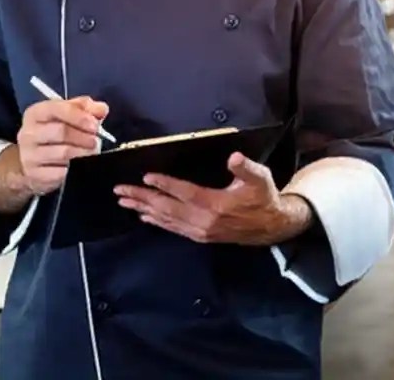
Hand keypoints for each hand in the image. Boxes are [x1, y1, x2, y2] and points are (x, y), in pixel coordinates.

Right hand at [15, 97, 108, 195]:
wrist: (29, 164)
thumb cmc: (52, 135)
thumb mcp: (65, 116)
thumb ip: (84, 108)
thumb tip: (102, 108)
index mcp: (35, 113)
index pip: (56, 109)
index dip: (79, 116)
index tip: (95, 124)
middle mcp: (29, 133)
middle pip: (61, 132)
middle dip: (83, 137)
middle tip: (96, 141)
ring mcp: (30, 156)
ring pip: (63, 154)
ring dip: (83, 153)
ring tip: (92, 153)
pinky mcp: (35, 175)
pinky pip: (61, 172)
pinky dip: (76, 169)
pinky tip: (81, 166)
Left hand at [114, 152, 313, 245]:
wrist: (272, 226)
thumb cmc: (264, 197)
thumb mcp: (260, 178)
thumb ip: (246, 168)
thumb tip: (234, 157)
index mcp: (216, 205)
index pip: (185, 192)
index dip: (165, 184)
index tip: (147, 176)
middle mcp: (204, 221)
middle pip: (167, 208)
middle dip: (142, 198)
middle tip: (121, 190)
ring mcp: (201, 231)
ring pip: (167, 220)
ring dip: (144, 209)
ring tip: (125, 201)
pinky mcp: (201, 236)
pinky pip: (174, 228)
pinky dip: (157, 222)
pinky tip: (145, 216)